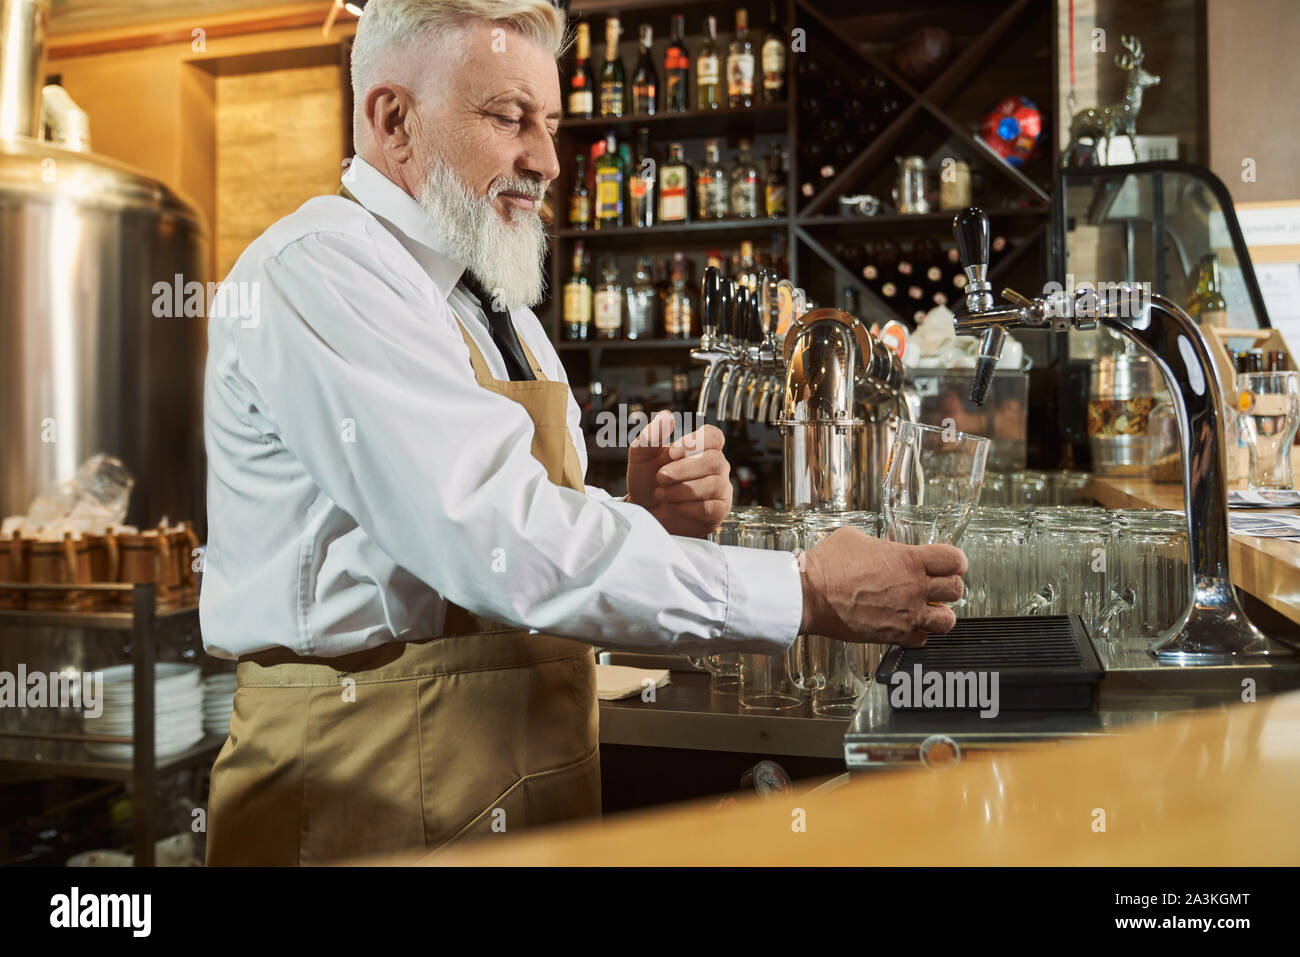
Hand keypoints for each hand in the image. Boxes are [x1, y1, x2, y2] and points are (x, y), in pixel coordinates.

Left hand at [626, 411, 731, 537]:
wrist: (643, 511)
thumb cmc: (646, 481)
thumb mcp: (641, 455)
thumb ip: (651, 435)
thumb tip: (666, 415)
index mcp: (701, 448)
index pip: (715, 436)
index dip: (696, 442)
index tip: (673, 451)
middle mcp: (716, 466)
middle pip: (714, 460)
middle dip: (683, 469)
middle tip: (661, 477)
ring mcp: (720, 489)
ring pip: (713, 484)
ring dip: (681, 490)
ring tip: (661, 493)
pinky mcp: (718, 512)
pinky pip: (711, 507)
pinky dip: (687, 507)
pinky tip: (673, 506)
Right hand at [798, 527, 966, 646]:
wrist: (809, 595)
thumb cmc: (827, 566)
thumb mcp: (854, 538)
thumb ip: (877, 543)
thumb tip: (879, 547)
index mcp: (908, 560)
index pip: (955, 560)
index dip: (955, 562)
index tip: (949, 564)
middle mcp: (913, 588)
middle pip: (957, 590)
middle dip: (949, 587)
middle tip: (937, 586)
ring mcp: (906, 614)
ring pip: (948, 621)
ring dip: (940, 614)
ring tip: (927, 609)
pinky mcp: (893, 635)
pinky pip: (921, 640)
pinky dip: (917, 634)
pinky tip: (906, 625)